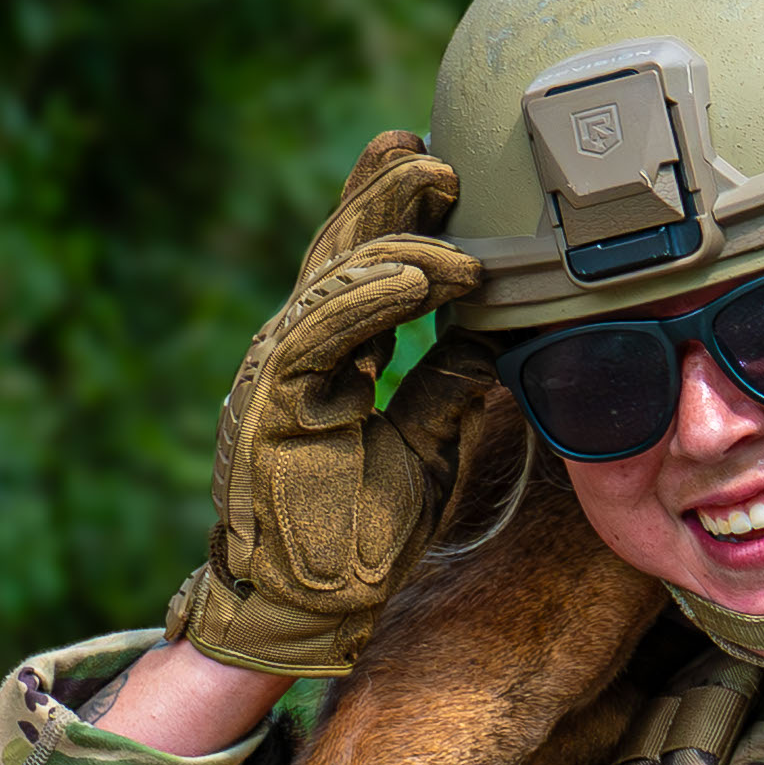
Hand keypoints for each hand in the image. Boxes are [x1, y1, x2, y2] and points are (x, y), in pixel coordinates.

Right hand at [164, 132, 496, 676]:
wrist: (304, 611)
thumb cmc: (357, 539)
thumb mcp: (423, 448)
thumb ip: (445, 388)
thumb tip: (491, 341)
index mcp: (330, 359)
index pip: (363, 268)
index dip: (398, 215)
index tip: (445, 175)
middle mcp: (298, 353)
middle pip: (341, 251)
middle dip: (388, 194)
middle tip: (438, 153)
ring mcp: (279, 375)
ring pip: (332, 275)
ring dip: (392, 230)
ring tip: (444, 191)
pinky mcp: (272, 405)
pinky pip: (322, 331)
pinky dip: (370, 298)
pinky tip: (421, 273)